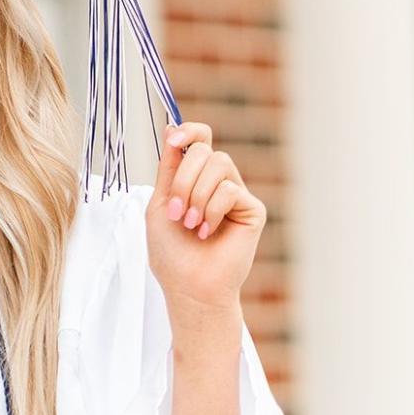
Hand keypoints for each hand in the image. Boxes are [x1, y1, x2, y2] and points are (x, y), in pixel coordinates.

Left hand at [145, 120, 265, 314]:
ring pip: (219, 164)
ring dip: (196, 194)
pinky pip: (231, 189)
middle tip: (175, 211)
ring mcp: (236, 195)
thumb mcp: (160, 202)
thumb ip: (169, 168)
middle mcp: (217, 183)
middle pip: (204, 150)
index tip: (173, 139)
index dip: (188, 131)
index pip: (200, 139)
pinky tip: (207, 232)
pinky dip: (212, 210)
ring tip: (190, 223)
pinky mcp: (252, 210)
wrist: (189, 286)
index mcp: (195, 178)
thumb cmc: (172, 252)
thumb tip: (171, 127)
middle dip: (183, 178)